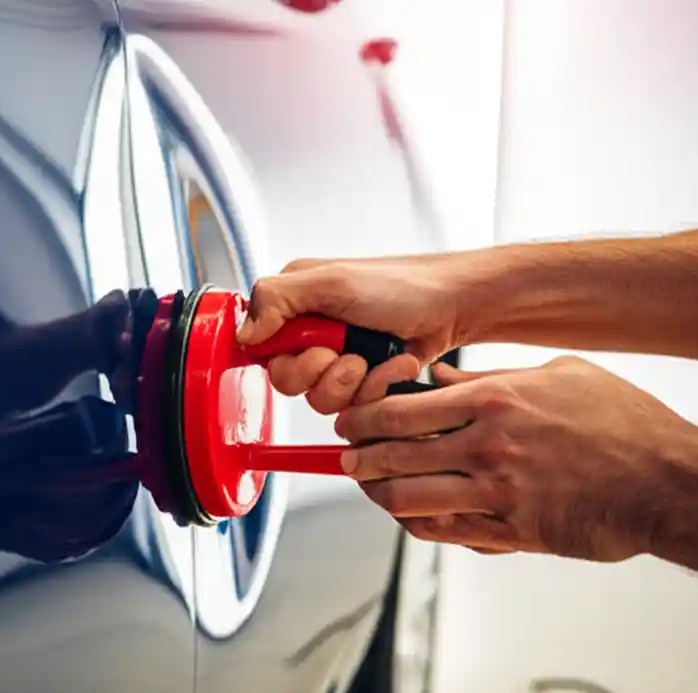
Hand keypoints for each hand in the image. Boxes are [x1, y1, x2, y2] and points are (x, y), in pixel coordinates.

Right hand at [237, 255, 466, 413]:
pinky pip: (352, 406)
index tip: (314, 348)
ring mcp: (336, 359)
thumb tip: (243, 333)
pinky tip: (393, 365)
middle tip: (348, 355)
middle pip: (287, 380)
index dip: (285, 358)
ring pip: (319, 400)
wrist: (455, 305)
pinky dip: (376, 389)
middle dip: (321, 375)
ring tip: (374, 359)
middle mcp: (310, 333)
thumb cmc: (402, 284)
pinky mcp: (362, 381)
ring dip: (351, 384)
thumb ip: (278, 299)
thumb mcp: (333, 281)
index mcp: (293, 304)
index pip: (260, 347)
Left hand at [334, 357, 697, 562]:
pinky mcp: (513, 532)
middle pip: (392, 455)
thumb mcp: (559, 376)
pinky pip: (444, 532)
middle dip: (356, 459)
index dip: (362, 418)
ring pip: (407, 499)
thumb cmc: (622, 423)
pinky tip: (411, 515)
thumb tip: (441, 379)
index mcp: (495, 400)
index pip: (400, 409)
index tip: (350, 423)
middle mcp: (488, 446)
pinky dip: (417, 523)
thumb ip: (491, 379)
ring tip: (371, 489)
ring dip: (378, 495)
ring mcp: (498, 492)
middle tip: (345, 459)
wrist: (669, 482)